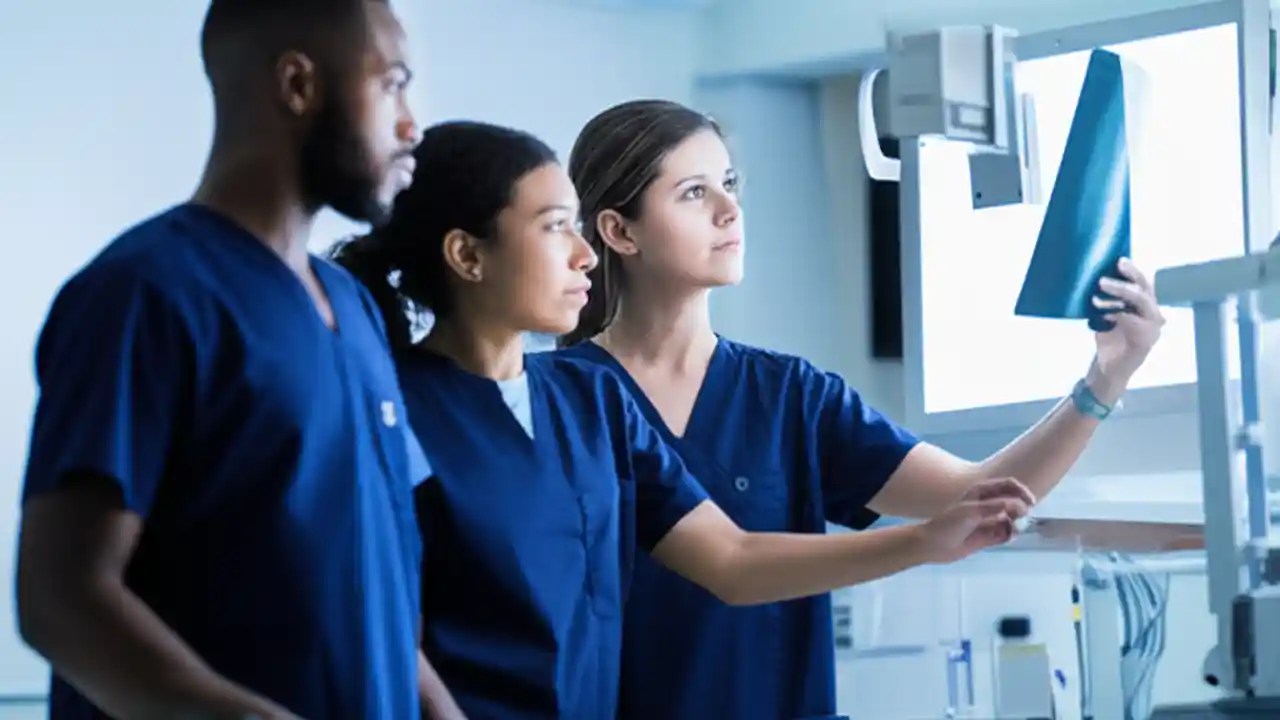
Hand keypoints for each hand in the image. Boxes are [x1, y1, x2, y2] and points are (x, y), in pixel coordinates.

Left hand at [916, 478, 1034, 562]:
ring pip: (1014, 519)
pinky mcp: (990, 536)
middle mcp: (988, 504)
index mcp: (982, 491)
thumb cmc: (948, 524)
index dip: (1022, 491)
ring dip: (1018, 523)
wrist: (934, 545)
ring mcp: (990, 520)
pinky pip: (1008, 533)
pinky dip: (1011, 534)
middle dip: (1022, 509)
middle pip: (1015, 502)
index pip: (1009, 485)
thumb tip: (1017, 505)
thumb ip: (994, 507)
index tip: (1030, 502)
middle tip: (1018, 520)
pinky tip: (1008, 537)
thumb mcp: (971, 511)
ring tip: (1013, 530)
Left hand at [1090, 257, 1165, 402]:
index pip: (1141, 281)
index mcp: (1142, 304)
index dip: (1131, 269)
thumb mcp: (1104, 314)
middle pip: (1145, 287)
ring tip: (1102, 284)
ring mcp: (1152, 325)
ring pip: (1142, 300)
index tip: (1118, 257)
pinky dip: (1121, 313)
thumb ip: (1105, 298)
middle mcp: (1151, 312)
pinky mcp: (1147, 339)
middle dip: (1131, 274)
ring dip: (1122, 290)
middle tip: (1117, 263)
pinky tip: (1106, 311)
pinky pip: (1137, 321)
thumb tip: (1091, 275)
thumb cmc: (1108, 338)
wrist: (1108, 368)